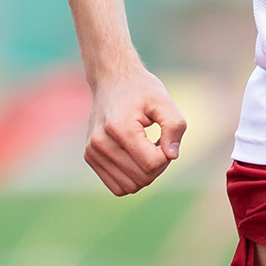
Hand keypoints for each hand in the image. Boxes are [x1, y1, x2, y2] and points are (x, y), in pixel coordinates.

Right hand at [84, 66, 186, 195]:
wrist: (111, 79)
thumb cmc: (140, 89)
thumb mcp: (163, 100)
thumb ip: (175, 126)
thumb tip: (172, 155)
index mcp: (120, 128)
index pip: (151, 165)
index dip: (166, 156)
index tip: (164, 137)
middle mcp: (101, 143)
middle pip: (142, 179)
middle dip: (157, 165)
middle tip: (157, 142)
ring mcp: (93, 152)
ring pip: (130, 187)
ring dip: (145, 173)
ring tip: (145, 148)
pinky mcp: (90, 157)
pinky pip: (117, 187)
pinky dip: (132, 177)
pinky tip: (135, 156)